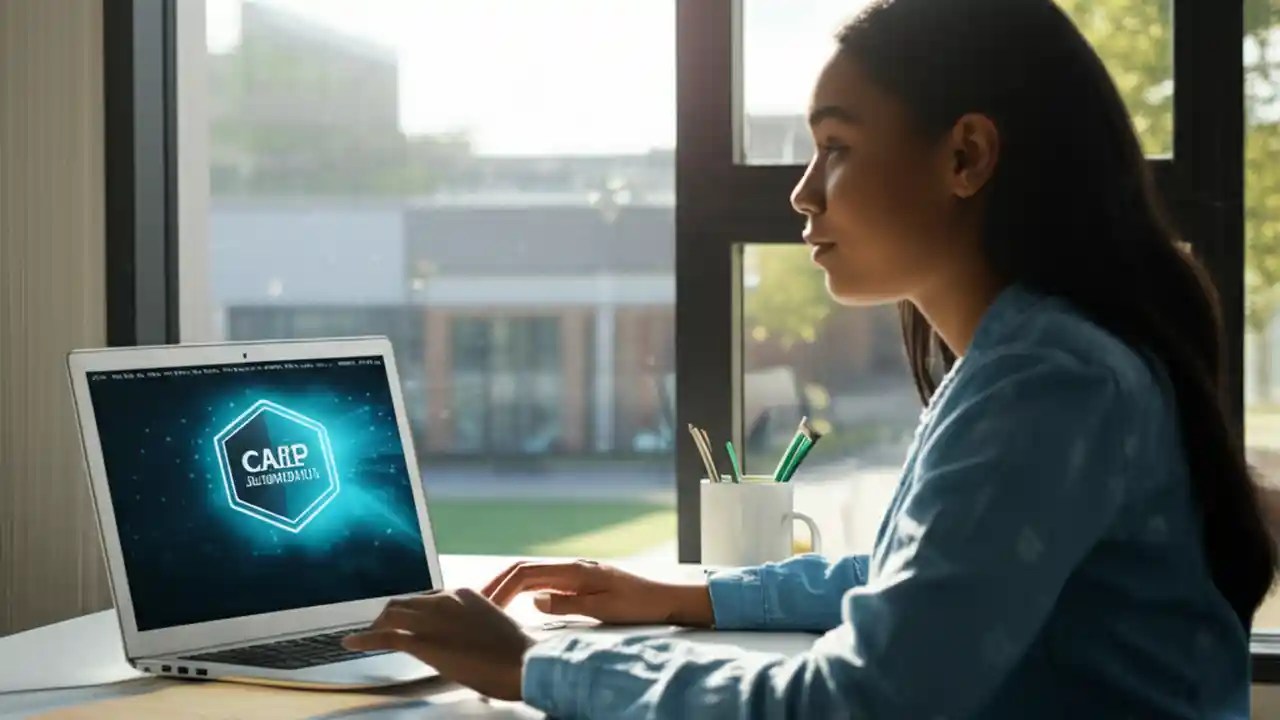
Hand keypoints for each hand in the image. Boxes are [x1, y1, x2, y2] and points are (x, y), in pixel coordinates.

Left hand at [342, 588, 532, 700]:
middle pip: (406, 602)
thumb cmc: (516, 653)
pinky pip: (385, 636)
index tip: (407, 619)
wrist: (523, 661)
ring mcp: (432, 618)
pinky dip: (364, 639)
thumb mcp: (492, 629)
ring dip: (377, 625)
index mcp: (464, 594)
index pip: (428, 597)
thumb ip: (473, 628)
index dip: (413, 610)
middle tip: (382, 627)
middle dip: (390, 614)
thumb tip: (467, 643)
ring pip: (392, 614)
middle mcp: (445, 599)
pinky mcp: (422, 640)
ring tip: (366, 635)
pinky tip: (351, 643)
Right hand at [482, 559, 713, 627]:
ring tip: (491, 602)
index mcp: (575, 570)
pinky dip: (527, 590)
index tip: (485, 603)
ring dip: (511, 586)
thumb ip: (567, 604)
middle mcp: (573, 567)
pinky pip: (546, 582)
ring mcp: (577, 573)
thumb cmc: (639, 604)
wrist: (666, 598)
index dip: (502, 587)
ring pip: (534, 576)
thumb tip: (534, 600)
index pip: (526, 574)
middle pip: (525, 571)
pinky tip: (521, 602)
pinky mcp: (582, 581)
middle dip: (499, 584)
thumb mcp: (603, 608)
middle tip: (477, 601)